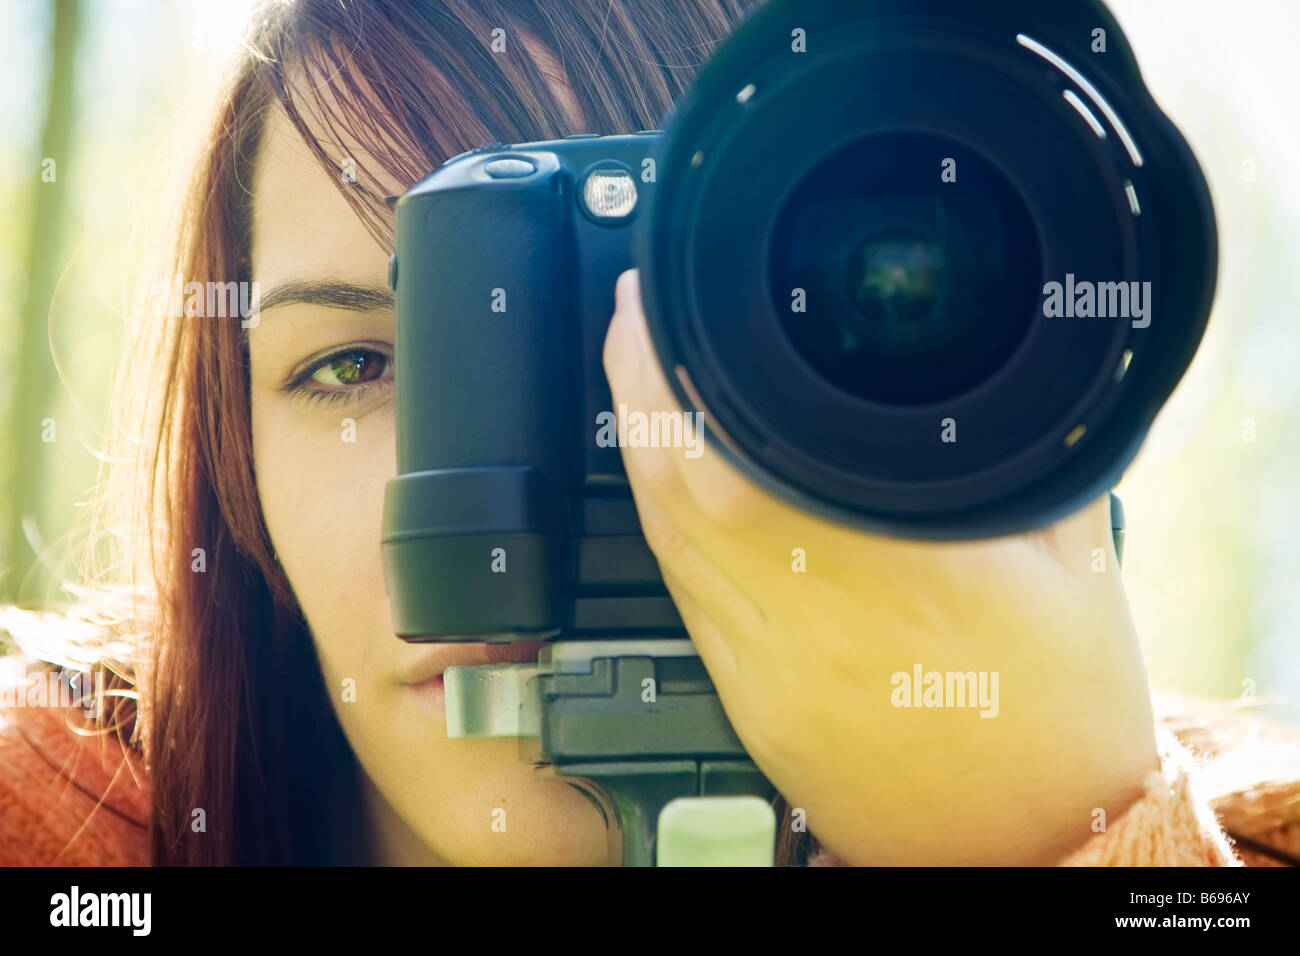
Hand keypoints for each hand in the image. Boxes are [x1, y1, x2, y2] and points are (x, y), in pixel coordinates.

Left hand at [603, 269, 1159, 864]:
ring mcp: (759, 662)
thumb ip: (1025, 458)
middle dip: (632, 383)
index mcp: (879, 562)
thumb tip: (1005, 377)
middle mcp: (798, 610)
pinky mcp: (747, 697)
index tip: (661, 302)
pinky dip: (661, 520)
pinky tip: (672, 482)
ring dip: (636, 447)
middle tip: (636, 317)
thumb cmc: (1060, 714)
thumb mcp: (1074, 557)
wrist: (1027, 844)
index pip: (731, 443)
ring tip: (643, 380)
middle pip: (665, 480)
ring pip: (659, 534)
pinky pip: (678, 590)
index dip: (669, 365)